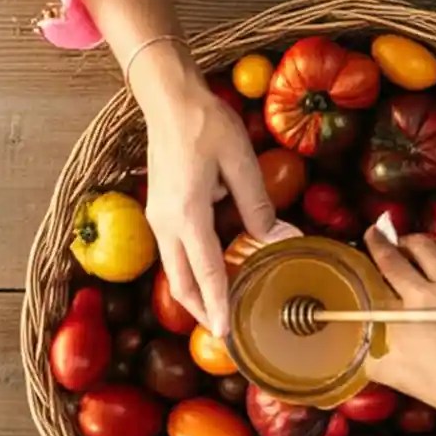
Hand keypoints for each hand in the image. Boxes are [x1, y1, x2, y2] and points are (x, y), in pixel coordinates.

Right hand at [141, 47, 275, 336]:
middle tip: (227, 336)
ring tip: (222, 312)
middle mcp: (165, 223)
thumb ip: (257, 204)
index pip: (206, 273)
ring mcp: (157, 218)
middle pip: (181, 283)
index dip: (219, 306)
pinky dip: (192, 273)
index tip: (227, 335)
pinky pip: (174, 254)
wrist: (168, 99)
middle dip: (202, 313)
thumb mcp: (240, 161)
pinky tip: (213, 276)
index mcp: (187, 214)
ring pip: (174, 271)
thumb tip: (278, 238)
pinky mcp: (159, 211)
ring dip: (196, 295)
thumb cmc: (205, 123)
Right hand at [363, 230, 435, 425]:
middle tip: (393, 243)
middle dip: (398, 241)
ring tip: (419, 246)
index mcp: (409, 308)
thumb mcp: (394, 374)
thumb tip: (355, 346)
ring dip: (425, 241)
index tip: (372, 234)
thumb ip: (370, 355)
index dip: (377, 245)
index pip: (387, 265)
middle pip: (412, 250)